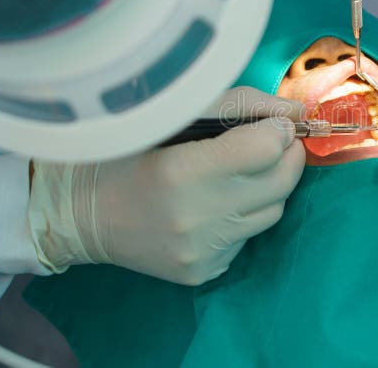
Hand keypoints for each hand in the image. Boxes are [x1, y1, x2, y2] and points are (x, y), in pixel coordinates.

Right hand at [28, 87, 305, 284]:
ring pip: (273, 210)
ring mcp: (202, 250)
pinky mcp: (204, 271)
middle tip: (275, 142)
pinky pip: (249, 236)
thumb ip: (240, 105)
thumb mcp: (174, 115)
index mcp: (181, 171)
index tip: (273, 123)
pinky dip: (244, 214)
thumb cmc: (128, 153)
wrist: (81, 214)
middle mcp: (195, 217)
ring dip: (268, 186)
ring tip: (241, 172)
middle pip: (281, 182)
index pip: (266, 149)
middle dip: (287, 155)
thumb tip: (296, 112)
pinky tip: (217, 203)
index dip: (278, 130)